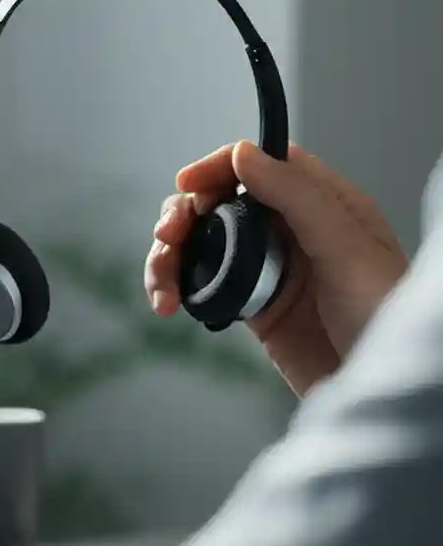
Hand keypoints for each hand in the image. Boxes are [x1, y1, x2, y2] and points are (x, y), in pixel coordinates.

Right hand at [145, 141, 408, 396]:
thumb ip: (297, 196)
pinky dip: (177, 288)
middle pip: (219, 203)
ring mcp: (268, 268)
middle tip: (169, 239)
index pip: (262, 165)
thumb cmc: (381, 318)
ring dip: (171, 258)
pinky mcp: (250, 305)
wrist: (375, 391)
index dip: (219, 167)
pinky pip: (202, 283)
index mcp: (324, 205)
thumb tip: (244, 154)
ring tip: (163, 288)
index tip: (188, 184)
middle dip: (183, 217)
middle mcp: (292, 231)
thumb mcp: (346, 248)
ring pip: (202, 243)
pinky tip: (170, 304)